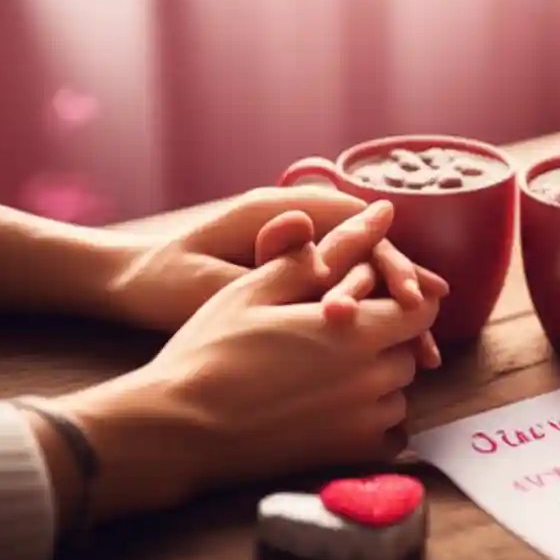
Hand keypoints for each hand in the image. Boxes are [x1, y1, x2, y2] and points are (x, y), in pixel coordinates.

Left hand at [0, 187, 447, 330]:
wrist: (128, 284)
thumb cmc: (161, 280)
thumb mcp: (208, 273)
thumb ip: (261, 254)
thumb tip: (307, 224)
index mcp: (279, 210)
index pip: (354, 228)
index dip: (391, 263)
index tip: (418, 298)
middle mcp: (295, 221)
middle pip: (366, 252)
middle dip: (402, 290)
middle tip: (431, 328)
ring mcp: (296, 247)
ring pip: (361, 273)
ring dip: (391, 308)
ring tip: (424, 347)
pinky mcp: (293, 273)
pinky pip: (343, 290)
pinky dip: (369, 317)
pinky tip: (388, 349)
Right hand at [39, 201, 438, 522]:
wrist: (178, 427)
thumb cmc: (212, 350)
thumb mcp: (261, 288)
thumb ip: (330, 252)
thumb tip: (380, 214)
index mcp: (357, 330)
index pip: (422, 308)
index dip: (399, 298)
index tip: (367, 299)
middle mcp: (372, 378)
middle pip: (407, 350)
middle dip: (383, 338)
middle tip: (331, 334)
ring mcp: (362, 422)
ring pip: (398, 393)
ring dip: (376, 380)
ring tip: (324, 371)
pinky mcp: (347, 454)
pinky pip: (387, 435)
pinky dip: (371, 421)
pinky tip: (331, 408)